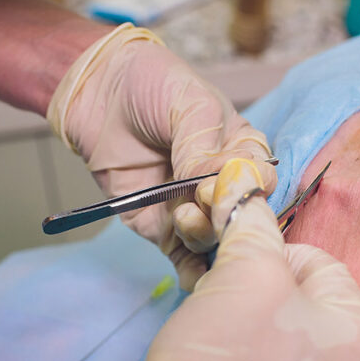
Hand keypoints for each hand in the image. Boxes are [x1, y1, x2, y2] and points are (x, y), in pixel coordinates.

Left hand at [47, 24, 276, 289]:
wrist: (97, 91)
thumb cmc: (151, 84)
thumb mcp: (189, 101)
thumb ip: (203, 144)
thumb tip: (209, 182)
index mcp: (240, 151)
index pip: (261, 179)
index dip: (249, 185)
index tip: (227, 179)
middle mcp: (220, 185)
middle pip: (239, 216)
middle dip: (224, 214)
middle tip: (202, 198)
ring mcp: (191, 208)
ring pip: (212, 239)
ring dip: (202, 234)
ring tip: (182, 214)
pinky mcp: (161, 229)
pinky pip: (183, 257)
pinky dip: (192, 271)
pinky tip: (193, 276)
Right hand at [47, 159, 359, 360]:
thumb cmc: (224, 357)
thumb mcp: (243, 269)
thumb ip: (253, 223)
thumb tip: (244, 184)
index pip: (315, 262)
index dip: (263, 257)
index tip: (228, 275)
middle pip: (306, 304)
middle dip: (260, 296)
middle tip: (220, 308)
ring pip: (291, 343)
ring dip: (255, 332)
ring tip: (218, 345)